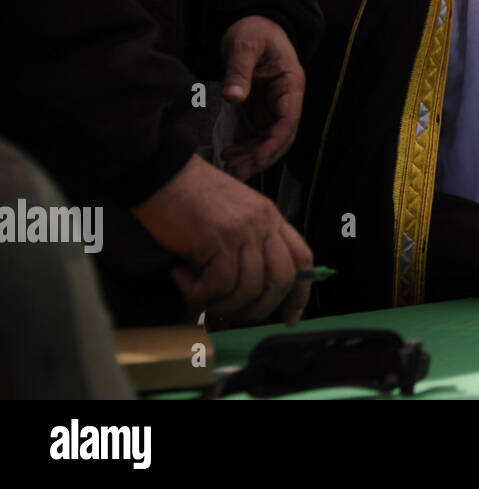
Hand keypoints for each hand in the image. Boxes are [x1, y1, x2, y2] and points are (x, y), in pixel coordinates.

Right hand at [131, 154, 312, 325]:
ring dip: (223, 304)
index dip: (299, 292)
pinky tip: (182, 278)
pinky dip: (199, 293)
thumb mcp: (233, 218)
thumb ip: (247, 247)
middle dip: (258, 308)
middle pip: (281, 280)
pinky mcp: (218, 240)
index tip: (290, 318)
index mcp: (272, 217)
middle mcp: (264, 223)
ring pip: (249, 289)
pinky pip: (219, 285)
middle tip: (231, 314)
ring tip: (199, 295)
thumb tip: (249, 293)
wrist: (162, 173)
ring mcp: (243, 231)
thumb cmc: (191, 198)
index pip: (302, 258)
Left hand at [219, 15, 304, 179]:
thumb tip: (233, 98)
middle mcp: (286, 99)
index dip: (274, 143)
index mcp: (291, 84)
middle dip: (261, 156)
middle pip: (280, 137)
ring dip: (253, 156)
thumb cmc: (254, 29)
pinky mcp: (260, 107)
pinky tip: (230, 154)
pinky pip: (256, 134)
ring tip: (230, 167)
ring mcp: (273, 105)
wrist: (253, 22)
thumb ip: (239, 71)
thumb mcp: (245, 45)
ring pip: (268, 139)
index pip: (288, 121)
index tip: (256, 158)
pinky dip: (246, 147)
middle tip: (237, 170)